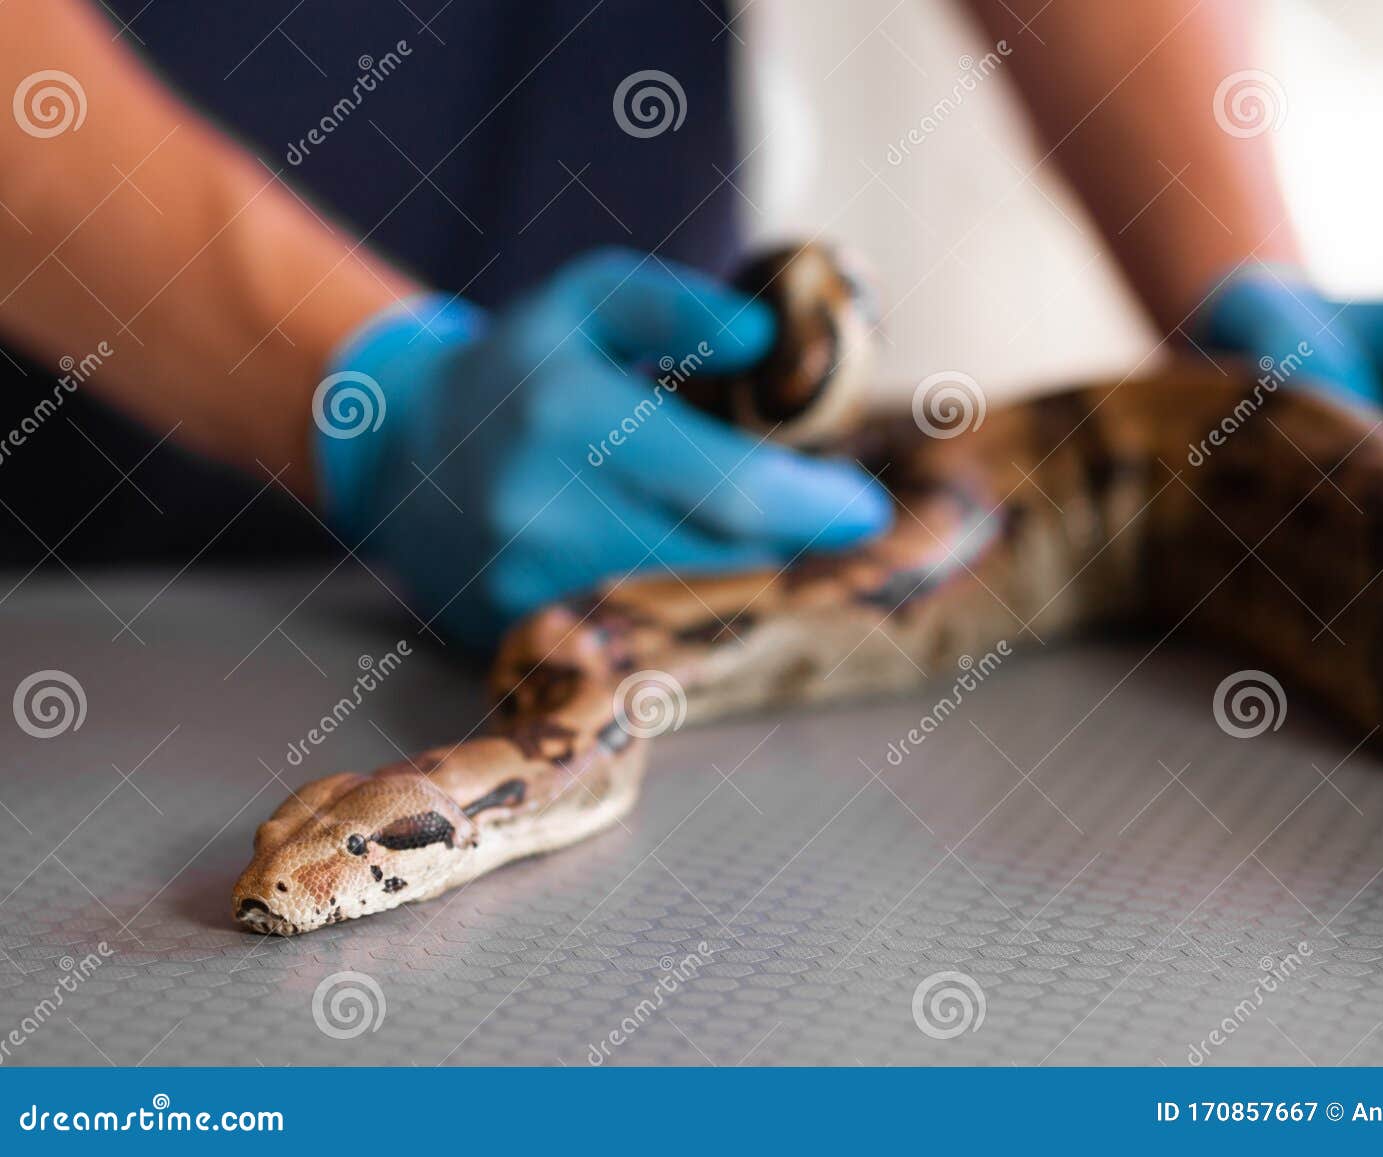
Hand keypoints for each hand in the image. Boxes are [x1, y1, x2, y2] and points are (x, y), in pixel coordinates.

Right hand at [314, 249, 891, 650]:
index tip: (865, 508)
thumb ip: (675, 308)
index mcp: (568, 418)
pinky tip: (693, 565)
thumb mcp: (586, 300)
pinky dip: (683, 601)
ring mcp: (525, 588)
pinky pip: (633, 629)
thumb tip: (760, 342)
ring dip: (746, 571)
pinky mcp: (515, 635)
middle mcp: (544, 514)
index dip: (814, 507)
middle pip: (720, 557)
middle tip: (837, 517)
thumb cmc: (518, 367)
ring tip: (767, 529)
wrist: (400, 451)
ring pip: (686, 602)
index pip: (730, 490)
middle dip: (794, 540)